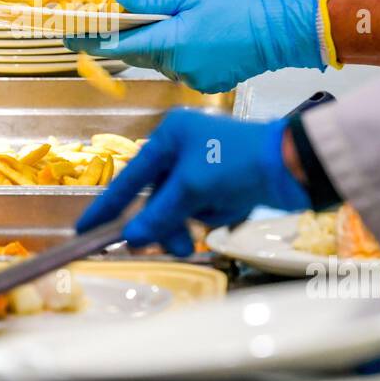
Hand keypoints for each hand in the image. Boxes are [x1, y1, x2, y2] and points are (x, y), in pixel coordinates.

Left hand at [66, 0, 324, 93]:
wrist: (285, 28)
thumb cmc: (243, 4)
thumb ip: (151, 1)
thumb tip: (118, 0)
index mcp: (172, 42)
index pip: (119, 47)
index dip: (92, 42)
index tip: (70, 37)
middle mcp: (179, 67)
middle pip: (138, 54)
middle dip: (131, 36)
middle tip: (123, 16)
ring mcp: (194, 79)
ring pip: (160, 60)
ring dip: (158, 43)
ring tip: (178, 20)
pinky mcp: (208, 84)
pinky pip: (181, 67)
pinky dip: (180, 52)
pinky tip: (197, 35)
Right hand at [76, 109, 310, 255]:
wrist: (293, 165)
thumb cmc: (238, 162)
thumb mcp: (193, 187)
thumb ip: (159, 214)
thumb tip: (132, 237)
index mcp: (171, 135)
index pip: (130, 177)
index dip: (108, 205)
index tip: (86, 228)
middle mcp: (184, 148)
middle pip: (157, 197)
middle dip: (164, 222)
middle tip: (168, 245)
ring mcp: (205, 167)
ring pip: (180, 207)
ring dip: (187, 223)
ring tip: (196, 238)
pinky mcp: (225, 184)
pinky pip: (203, 208)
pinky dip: (212, 214)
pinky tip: (229, 208)